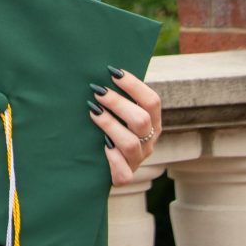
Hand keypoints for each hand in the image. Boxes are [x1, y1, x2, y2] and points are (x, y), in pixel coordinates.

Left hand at [88, 67, 161, 186]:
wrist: (97, 166)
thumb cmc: (107, 128)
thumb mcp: (118, 112)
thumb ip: (116, 95)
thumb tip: (104, 69)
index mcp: (152, 122)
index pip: (152, 101)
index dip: (134, 86)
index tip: (113, 72)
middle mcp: (149, 141)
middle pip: (142, 120)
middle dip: (118, 103)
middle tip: (97, 91)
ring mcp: (138, 160)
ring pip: (129, 143)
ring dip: (110, 124)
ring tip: (93, 111)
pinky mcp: (125, 177)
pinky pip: (123, 172)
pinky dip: (112, 158)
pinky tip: (101, 146)